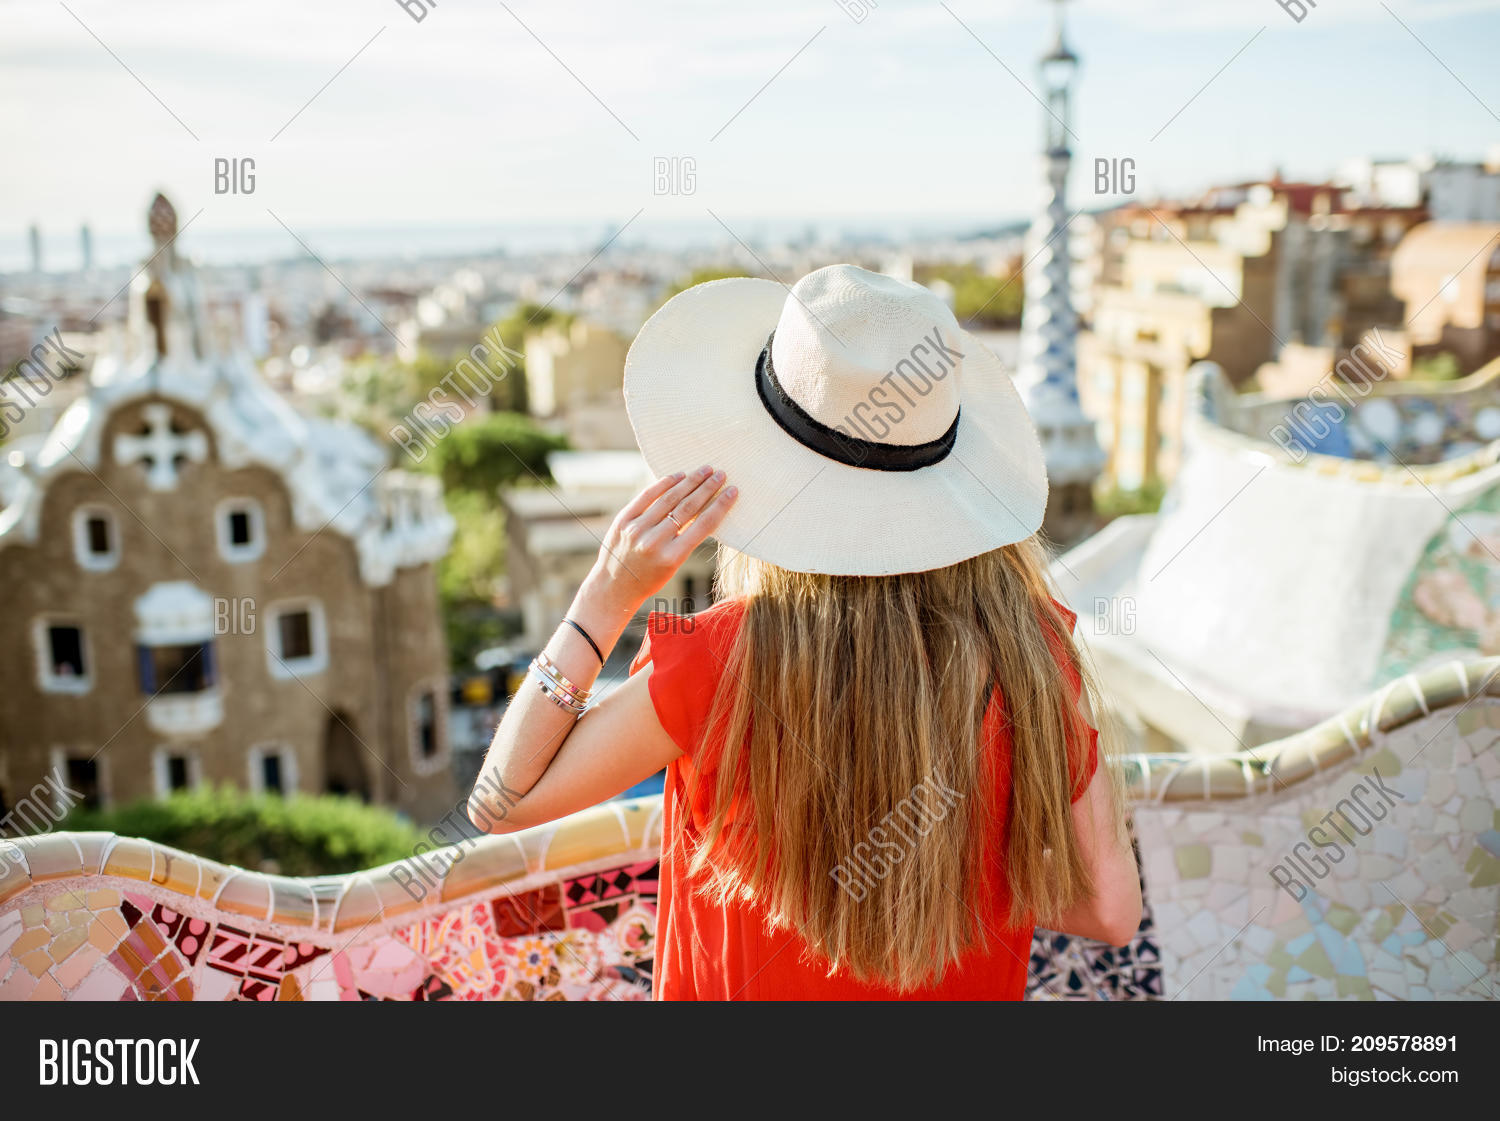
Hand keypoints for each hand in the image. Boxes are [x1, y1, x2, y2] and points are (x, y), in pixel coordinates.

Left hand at [585, 466, 736, 614]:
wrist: (614, 587)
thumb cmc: (650, 579)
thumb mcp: (674, 565)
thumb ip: (686, 539)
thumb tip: (704, 507)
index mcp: (672, 557)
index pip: (703, 525)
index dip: (720, 505)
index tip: (732, 491)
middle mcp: (654, 542)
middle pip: (688, 507)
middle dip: (707, 488)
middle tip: (721, 475)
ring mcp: (637, 529)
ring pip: (669, 499)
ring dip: (689, 481)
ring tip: (704, 470)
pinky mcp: (623, 520)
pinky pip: (647, 496)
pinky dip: (664, 484)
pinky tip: (678, 476)